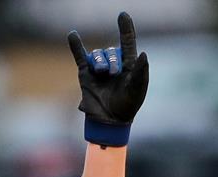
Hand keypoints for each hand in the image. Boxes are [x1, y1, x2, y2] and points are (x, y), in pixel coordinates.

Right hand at [67, 12, 148, 145]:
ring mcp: (99, 69)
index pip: (128, 42)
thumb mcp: (137, 90)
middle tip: (111, 74)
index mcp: (129, 66)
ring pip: (97, 54)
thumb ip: (141, 72)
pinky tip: (73, 35)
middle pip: (111, 51)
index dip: (126, 28)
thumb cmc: (127, 106)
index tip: (123, 15)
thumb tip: (144, 53)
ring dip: (98, 61)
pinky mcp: (86, 74)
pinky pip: (80, 56)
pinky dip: (76, 46)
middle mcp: (114, 64)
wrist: (108, 121)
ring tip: (100, 74)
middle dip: (111, 60)